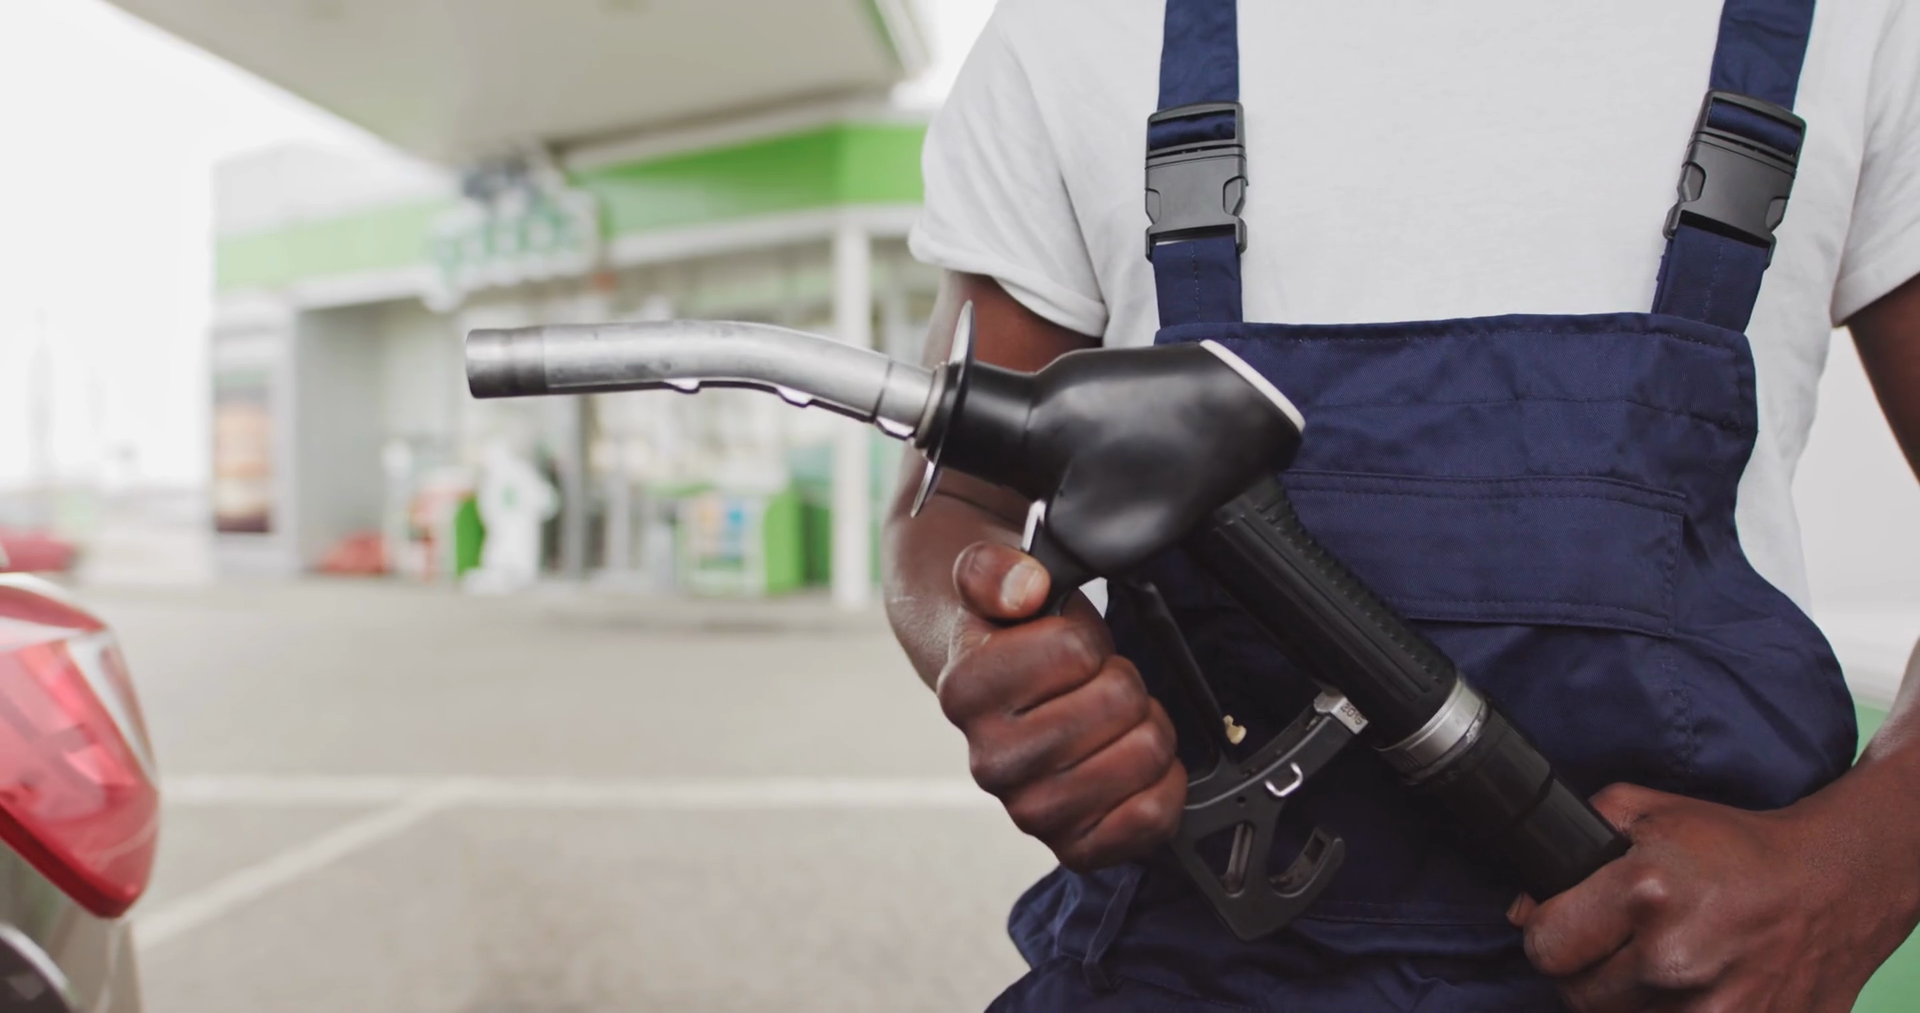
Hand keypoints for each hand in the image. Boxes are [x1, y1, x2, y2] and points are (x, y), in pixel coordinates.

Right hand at [936, 541, 1185, 870]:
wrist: (1001, 696)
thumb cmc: (1012, 640)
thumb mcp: (994, 584)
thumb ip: (994, 569)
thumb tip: (1024, 588)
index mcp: (964, 693)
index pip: (1075, 650)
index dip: (1085, 640)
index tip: (1063, 650)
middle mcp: (990, 763)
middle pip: (1119, 701)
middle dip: (1120, 680)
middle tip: (1092, 684)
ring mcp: (1031, 812)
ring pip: (1143, 755)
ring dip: (1145, 726)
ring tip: (1112, 720)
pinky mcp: (1073, 846)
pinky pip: (1151, 818)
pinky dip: (1163, 783)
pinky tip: (1132, 759)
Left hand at [1510, 782, 1919, 1011]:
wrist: (1834, 885)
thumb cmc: (1737, 848)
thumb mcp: (1653, 813)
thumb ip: (1577, 839)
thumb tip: (1522, 907)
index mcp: (1646, 892)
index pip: (1545, 944)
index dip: (1548, 932)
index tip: (1566, 924)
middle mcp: (1674, 956)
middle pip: (1576, 993)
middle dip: (1587, 968)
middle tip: (1619, 943)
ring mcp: (1712, 1007)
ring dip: (1626, 999)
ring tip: (1658, 963)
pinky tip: (1686, 987)